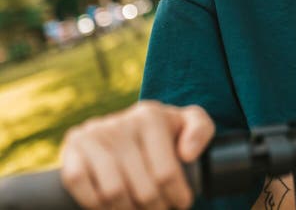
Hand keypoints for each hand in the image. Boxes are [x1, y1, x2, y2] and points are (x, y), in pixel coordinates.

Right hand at [60, 101, 213, 209]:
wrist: (129, 124)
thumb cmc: (165, 130)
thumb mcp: (189, 122)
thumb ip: (200, 129)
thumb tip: (187, 154)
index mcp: (151, 117)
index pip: (166, 173)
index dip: (176, 197)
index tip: (181, 204)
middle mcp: (120, 123)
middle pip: (142, 188)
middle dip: (155, 208)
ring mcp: (93, 134)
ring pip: (113, 192)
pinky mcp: (72, 146)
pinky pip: (79, 184)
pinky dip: (95, 204)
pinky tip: (109, 206)